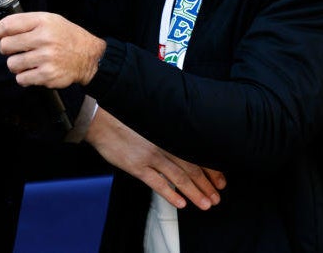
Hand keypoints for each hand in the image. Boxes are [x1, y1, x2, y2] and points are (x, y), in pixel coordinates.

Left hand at [0, 12, 105, 87]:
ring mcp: (46, 58)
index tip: (2, 35)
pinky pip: (21, 79)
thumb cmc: (64, 36)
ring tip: (28, 61)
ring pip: (11, 64)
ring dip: (16, 65)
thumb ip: (18, 22)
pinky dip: (24, 77)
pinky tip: (34, 71)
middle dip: (7, 49)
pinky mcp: (47, 75)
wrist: (89, 56)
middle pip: (5, 46)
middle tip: (17, 50)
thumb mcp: (45, 21)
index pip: (7, 25)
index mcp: (43, 21)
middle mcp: (44, 38)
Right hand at [86, 107, 224, 210]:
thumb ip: (169, 133)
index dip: (211, 169)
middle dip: (207, 185)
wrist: (101, 119)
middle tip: (217, 198)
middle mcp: (164, 145)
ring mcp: (151, 156)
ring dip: (195, 192)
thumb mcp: (154, 120)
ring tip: (206, 204)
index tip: (221, 181)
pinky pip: (157, 183)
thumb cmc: (126, 118)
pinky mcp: (137, 166)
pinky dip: (171, 194)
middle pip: (192, 168)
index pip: (197, 154)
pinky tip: (181, 203)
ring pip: (179, 177)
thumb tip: (183, 146)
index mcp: (171, 133)